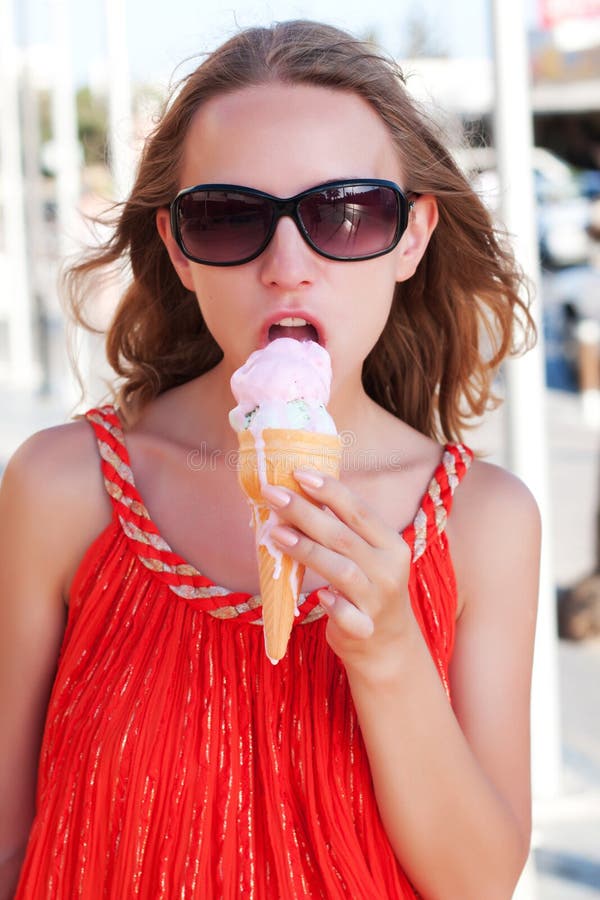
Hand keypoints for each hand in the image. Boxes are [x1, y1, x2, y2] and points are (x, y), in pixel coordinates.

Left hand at [261, 469, 413, 670]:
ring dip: (307, 549)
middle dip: (306, 512)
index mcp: (391, 545)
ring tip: (276, 532)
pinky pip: (348, 615)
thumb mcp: (368, 556)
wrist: (387, 645)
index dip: (330, 490)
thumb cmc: (367, 589)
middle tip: (274, 493)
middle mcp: (388, 569)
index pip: (359, 511)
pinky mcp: (365, 628)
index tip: (299, 472)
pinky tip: (316, 595)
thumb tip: (300, 495)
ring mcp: (377, 600)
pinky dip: (334, 605)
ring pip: (342, 570)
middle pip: (343, 536)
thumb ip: (344, 531)